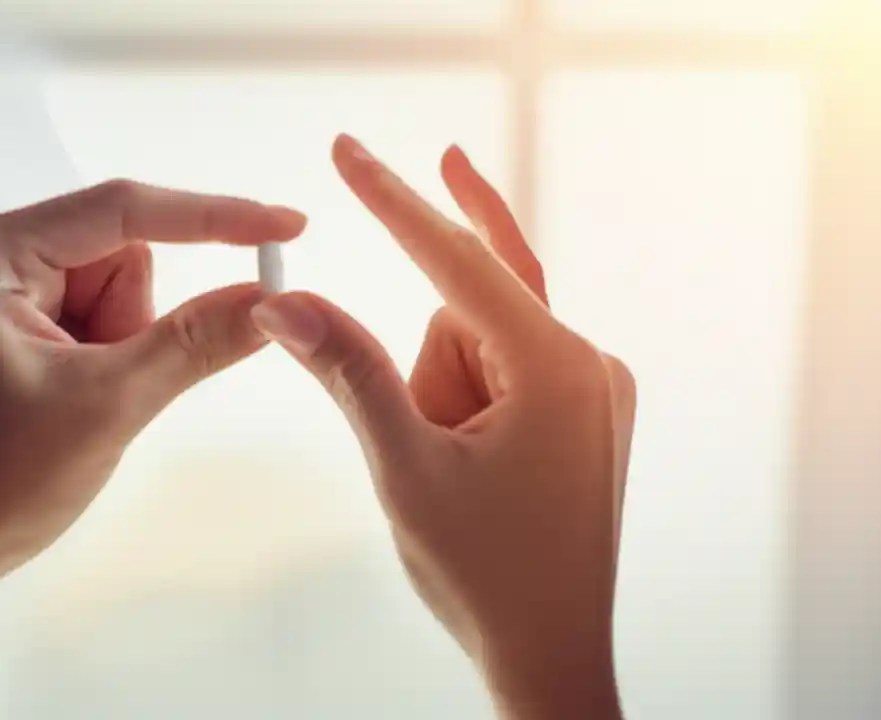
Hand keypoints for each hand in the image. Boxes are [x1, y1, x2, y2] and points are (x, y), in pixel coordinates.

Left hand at [0, 181, 303, 718]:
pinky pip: (93, 323)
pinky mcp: (5, 327)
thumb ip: (197, 341)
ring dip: (121, 349)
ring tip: (74, 404)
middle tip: (102, 387)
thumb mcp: (108, 405)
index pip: (125, 210)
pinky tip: (65, 406)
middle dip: (135, 322)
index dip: (216, 217)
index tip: (289, 226)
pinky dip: (105, 361)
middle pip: (121, 256)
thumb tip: (275, 297)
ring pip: (115, 293)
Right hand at [251, 137, 633, 719]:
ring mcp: (594, 388)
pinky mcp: (585, 410)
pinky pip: (506, 370)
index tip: (348, 149)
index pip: (456, 263)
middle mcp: (590, 364)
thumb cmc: (488, 576)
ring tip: (458, 476)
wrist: (550, 655)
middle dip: (426, 377)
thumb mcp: (403, 470)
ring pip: (478, 346)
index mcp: (558, 369)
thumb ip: (347, 373)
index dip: (392, 203)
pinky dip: (470, 402)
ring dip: (442, 397)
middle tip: (432, 451)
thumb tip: (285, 301)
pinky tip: (479, 468)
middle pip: (465, 313)